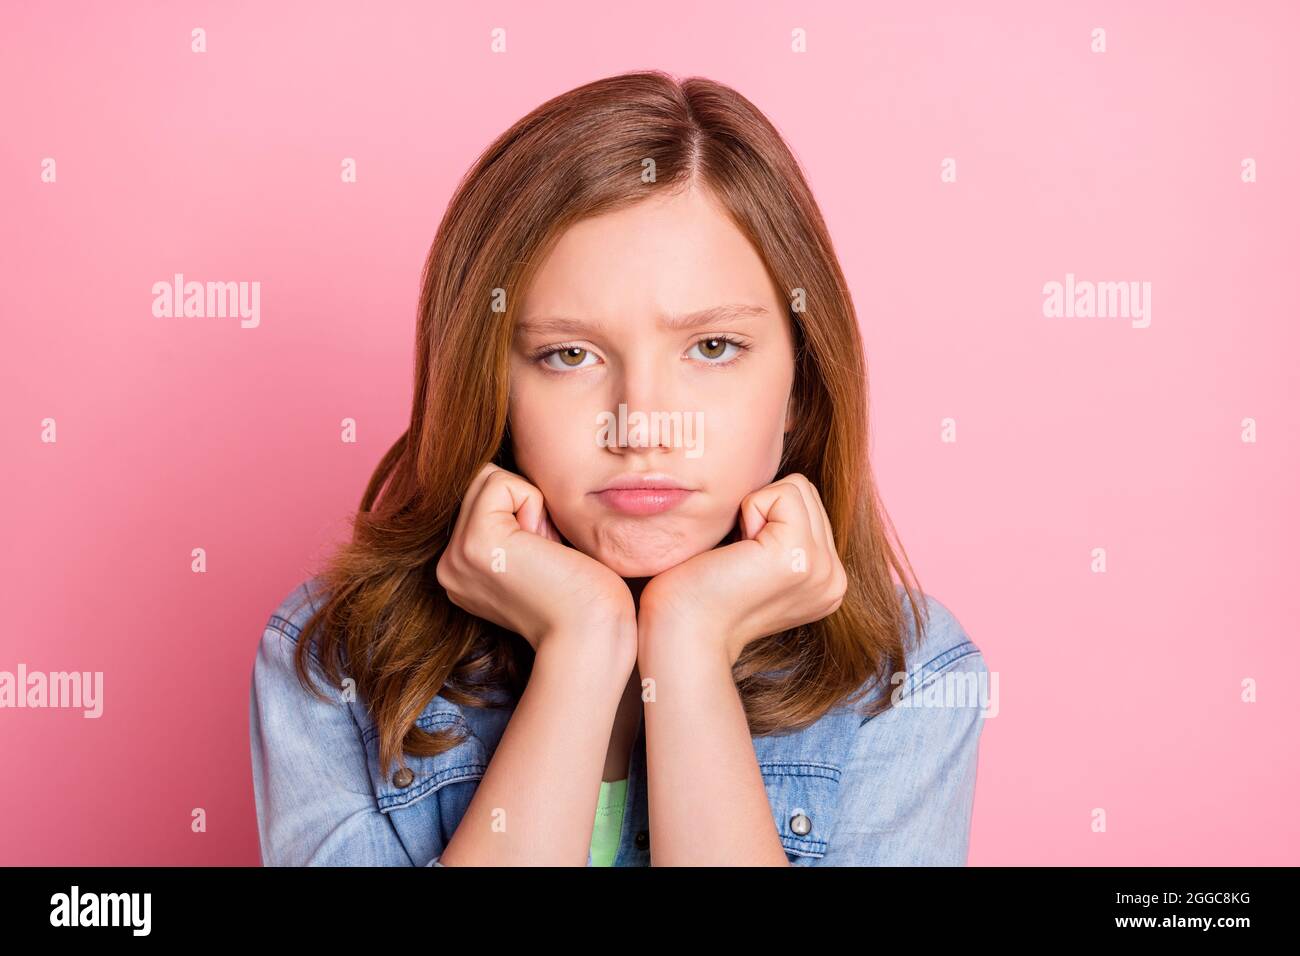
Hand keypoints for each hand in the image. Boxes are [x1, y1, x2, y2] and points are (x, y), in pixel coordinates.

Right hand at [436, 463, 635, 654]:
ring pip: (487, 477)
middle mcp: (449, 565)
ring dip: (529, 503)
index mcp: (462, 568)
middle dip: (524, 502)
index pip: (480, 496)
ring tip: (545, 550)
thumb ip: (513, 520)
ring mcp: (456, 556)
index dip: (524, 510)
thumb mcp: (536, 550)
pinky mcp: (475, 543)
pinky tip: (545, 547)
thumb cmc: (584, 593)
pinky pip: (501, 482)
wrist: (593, 634)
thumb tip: (508, 473)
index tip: (546, 556)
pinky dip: (533, 503)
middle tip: (548, 552)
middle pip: (480, 481)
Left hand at [638, 473, 846, 666]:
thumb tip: (780, 485)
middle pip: (806, 491)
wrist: (679, 632)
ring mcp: (822, 570)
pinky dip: (749, 510)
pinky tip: (736, 551)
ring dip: (755, 510)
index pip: (809, 504)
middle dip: (763, 510)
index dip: (764, 516)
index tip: (741, 559)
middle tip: (737, 557)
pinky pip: (783, 492)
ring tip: (738, 556)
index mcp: (828, 580)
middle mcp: (834, 579)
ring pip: (798, 487)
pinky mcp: (799, 556)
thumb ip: (782, 529)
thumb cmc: (698, 591)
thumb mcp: (757, 558)